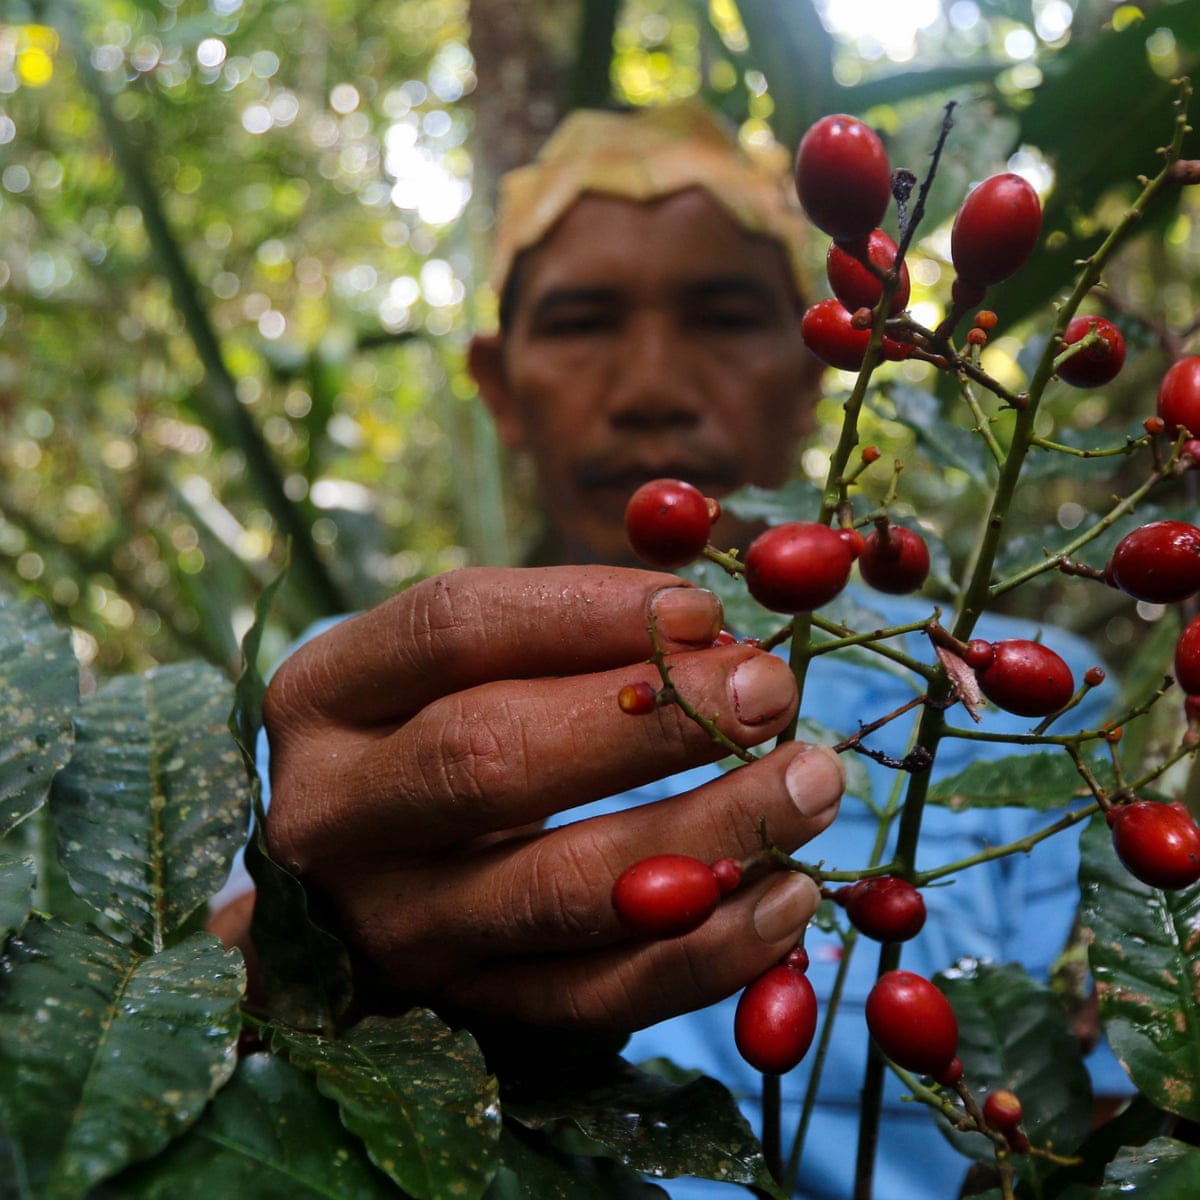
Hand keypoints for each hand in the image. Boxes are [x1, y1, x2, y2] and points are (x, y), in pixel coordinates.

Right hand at [261, 565, 842, 1030]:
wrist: (347, 894)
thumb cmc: (422, 738)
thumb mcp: (447, 671)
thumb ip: (554, 638)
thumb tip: (708, 630)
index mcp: (324, 696)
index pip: (452, 630)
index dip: (588, 610)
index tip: (704, 610)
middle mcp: (334, 815)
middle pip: (492, 755)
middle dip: (651, 720)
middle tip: (771, 690)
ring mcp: (394, 927)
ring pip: (559, 887)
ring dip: (708, 835)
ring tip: (811, 786)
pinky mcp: (462, 1011)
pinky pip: (595, 996)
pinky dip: (705, 954)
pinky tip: (786, 900)